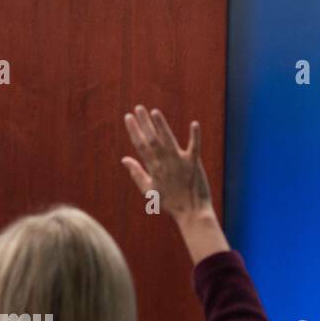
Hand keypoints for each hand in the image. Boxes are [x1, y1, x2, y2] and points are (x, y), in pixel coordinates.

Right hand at [121, 105, 227, 262]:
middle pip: (152, 139)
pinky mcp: (194, 163)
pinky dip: (195, 136)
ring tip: (155, 112)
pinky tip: (194, 123)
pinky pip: (194, 147)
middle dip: (145, 123)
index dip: (134, 130)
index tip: (128, 117)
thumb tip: (124, 159)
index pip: (141, 145)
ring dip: (161, 125)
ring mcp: (180, 162)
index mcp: (153, 168)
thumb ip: (136, 173)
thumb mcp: (148, 190)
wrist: (191, 212)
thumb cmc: (169, 202)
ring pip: (168, 140)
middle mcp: (165, 162)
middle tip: (138, 108)